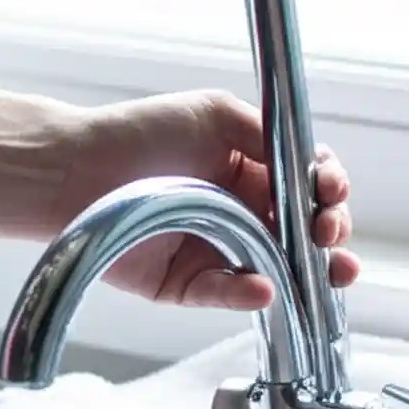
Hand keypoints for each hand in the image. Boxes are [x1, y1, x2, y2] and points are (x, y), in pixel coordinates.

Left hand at [55, 89, 360, 309]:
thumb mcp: (215, 116)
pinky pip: (226, 293)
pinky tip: (266, 285)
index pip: (307, 188)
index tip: (330, 193)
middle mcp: (238, 214)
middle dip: (331, 234)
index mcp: (249, 173)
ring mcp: (216, 251)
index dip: (329, 192)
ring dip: (311, 274)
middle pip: (302, 234)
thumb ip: (267, 137)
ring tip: (332, 272)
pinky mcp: (186, 284)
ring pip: (277, 270)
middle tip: (330, 233)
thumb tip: (310, 168)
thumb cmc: (141, 134)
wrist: (76, 170)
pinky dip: (248, 293)